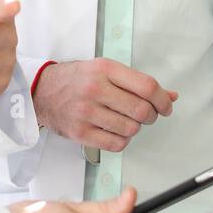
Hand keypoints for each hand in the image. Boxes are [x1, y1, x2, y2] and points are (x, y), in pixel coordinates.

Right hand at [32, 59, 177, 151]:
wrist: (42, 91)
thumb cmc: (77, 79)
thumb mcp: (106, 70)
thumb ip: (137, 82)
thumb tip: (170, 96)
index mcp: (104, 69)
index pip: (146, 86)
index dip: (162, 100)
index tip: (166, 106)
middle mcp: (95, 89)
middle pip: (141, 110)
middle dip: (151, 116)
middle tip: (147, 115)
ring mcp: (86, 112)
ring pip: (131, 129)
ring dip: (135, 128)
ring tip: (126, 121)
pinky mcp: (80, 133)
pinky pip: (116, 144)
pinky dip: (123, 140)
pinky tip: (117, 131)